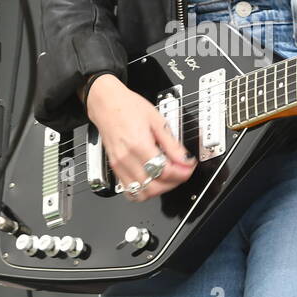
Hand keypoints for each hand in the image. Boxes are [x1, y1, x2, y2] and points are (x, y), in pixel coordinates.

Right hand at [86, 76, 195, 201]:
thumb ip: (172, 143)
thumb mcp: (157, 120)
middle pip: (154, 187)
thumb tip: (185, 159)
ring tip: (169, 177)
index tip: (189, 166)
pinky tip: (152, 181)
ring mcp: (119, 166)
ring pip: (142, 193)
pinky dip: (144, 191)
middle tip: (182, 172)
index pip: (165, 171)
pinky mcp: (115, 169)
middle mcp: (126, 159)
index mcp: (138, 145)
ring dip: (159, 190)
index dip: (182, 172)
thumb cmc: (128, 107)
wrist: (107, 104)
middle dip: (173, 183)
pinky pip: (130, 191)